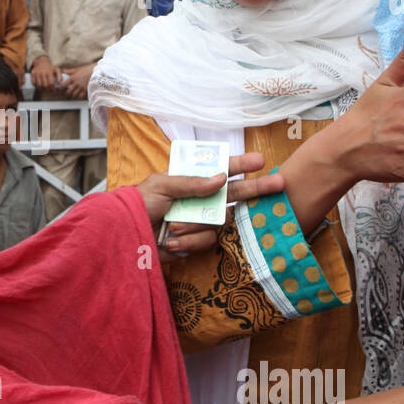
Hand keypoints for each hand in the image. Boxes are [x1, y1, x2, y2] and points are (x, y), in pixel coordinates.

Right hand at [30, 56, 61, 91]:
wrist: (41, 61)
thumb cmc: (50, 67)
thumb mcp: (56, 69)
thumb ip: (59, 75)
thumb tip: (60, 82)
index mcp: (49, 72)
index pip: (51, 83)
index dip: (52, 88)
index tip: (53, 90)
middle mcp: (43, 72)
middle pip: (45, 85)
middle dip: (48, 90)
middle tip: (49, 92)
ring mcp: (37, 73)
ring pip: (39, 85)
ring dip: (42, 89)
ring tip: (45, 90)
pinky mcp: (33, 74)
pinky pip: (34, 82)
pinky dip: (36, 86)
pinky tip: (39, 87)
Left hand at [63, 63, 94, 98]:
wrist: (95, 71)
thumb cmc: (86, 69)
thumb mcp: (77, 69)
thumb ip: (69, 71)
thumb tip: (64, 70)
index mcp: (73, 78)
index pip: (64, 85)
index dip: (60, 89)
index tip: (59, 90)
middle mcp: (76, 83)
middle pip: (68, 92)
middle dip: (66, 94)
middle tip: (65, 94)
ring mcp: (81, 87)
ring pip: (74, 95)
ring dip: (72, 96)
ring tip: (71, 96)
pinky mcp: (86, 89)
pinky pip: (81, 96)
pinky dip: (78, 97)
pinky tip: (78, 96)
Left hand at [136, 152, 284, 262]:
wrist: (124, 237)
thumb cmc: (137, 206)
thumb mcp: (161, 186)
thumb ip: (191, 183)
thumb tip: (221, 178)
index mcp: (189, 181)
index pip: (220, 170)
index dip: (240, 165)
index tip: (260, 161)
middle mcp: (198, 200)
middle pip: (234, 195)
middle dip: (256, 189)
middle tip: (279, 183)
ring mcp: (198, 221)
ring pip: (218, 222)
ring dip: (194, 225)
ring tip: (171, 226)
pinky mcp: (195, 243)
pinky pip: (206, 241)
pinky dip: (188, 241)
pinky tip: (170, 242)